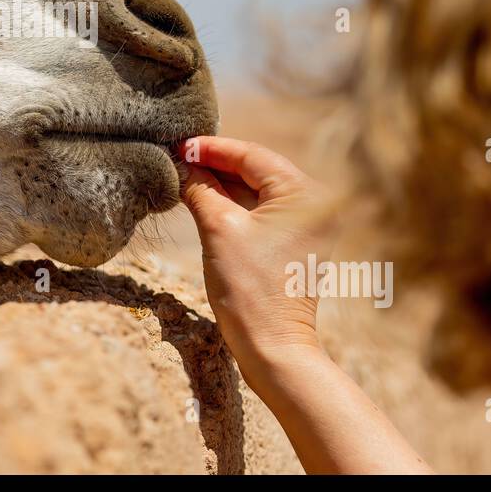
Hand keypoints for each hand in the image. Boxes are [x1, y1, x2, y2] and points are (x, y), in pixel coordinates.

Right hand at [178, 136, 333, 376]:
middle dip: (215, 163)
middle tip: (176, 156)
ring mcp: (307, 224)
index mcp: (305, 193)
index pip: (251, 155)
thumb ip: (201, 188)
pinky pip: (260, 211)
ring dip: (221, 183)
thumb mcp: (218, 229)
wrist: (273, 348)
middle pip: (255, 169)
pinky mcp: (295, 243)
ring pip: (256, 190)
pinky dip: (232, 204)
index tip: (179, 143)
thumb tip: (183, 164)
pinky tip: (203, 196)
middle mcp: (314, 203)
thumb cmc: (249, 288)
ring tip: (184, 174)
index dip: (212, 147)